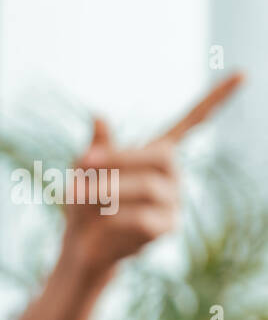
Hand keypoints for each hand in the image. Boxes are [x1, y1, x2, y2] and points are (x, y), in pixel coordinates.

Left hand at [61, 72, 244, 278]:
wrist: (82, 246)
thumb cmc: (85, 202)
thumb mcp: (85, 171)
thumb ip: (96, 147)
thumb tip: (98, 115)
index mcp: (157, 154)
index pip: (193, 122)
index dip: (216, 99)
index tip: (242, 73)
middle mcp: (173, 175)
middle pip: (161, 156)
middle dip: (119, 159)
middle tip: (81, 162)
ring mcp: (173, 202)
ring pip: (148, 189)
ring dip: (106, 190)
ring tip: (76, 194)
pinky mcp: (166, 228)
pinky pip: (141, 218)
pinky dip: (111, 218)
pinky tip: (99, 222)